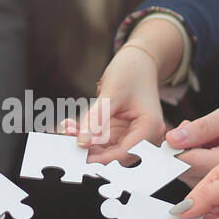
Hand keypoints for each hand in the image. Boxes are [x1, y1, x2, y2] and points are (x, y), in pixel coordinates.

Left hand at [65, 45, 165, 163]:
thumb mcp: (111, 94)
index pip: (125, 153)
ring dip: (86, 141)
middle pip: (115, 154)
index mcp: (149, 127)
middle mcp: (144, 135)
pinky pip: (102, 140)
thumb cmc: (131, 72)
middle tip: (69, 136)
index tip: (80, 155)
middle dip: (90, 149)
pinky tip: (73, 125)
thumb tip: (82, 142)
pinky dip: (88, 134)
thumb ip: (96, 120)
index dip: (102, 157)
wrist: (137, 61)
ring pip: (106, 149)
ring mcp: (132, 134)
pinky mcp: (121, 132)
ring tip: (69, 127)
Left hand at [164, 100, 218, 184]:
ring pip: (196, 183)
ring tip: (208, 140)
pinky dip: (206, 169)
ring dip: (193, 163)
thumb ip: (205, 128)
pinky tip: (216, 152)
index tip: (171, 137)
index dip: (172, 150)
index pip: (184, 163)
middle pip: (186, 176)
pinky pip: (210, 186)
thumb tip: (173, 137)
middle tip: (189, 133)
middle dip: (181, 156)